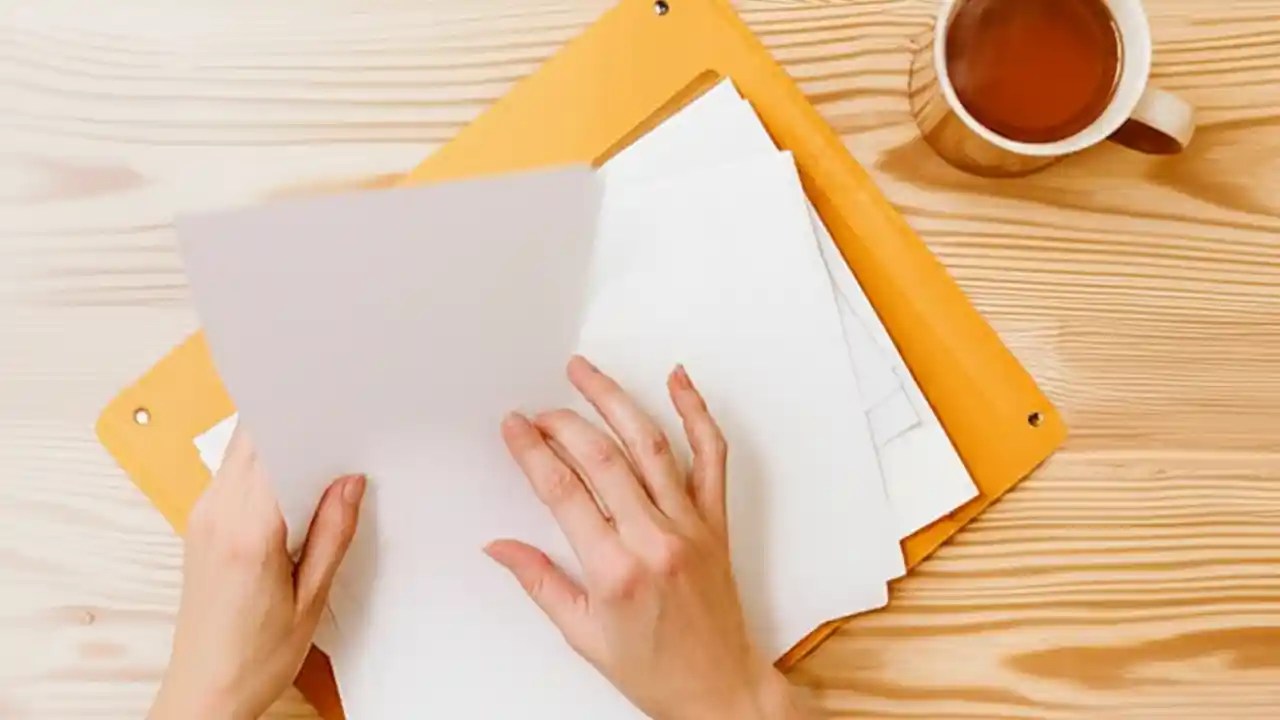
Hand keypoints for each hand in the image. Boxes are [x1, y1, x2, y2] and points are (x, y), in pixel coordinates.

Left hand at [150, 428, 365, 719]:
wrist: (204, 690)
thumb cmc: (254, 658)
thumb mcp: (311, 599)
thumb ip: (332, 533)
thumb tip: (350, 481)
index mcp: (246, 533)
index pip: (275, 449)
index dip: (310, 428)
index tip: (343, 427)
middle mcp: (215, 516)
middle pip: (254, 439)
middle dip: (297, 428)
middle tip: (339, 441)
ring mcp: (201, 517)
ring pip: (241, 452)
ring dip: (279, 448)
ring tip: (320, 470)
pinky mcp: (199, 524)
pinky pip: (232, 476)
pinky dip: (264, 470)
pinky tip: (292, 493)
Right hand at [487, 357, 811, 719]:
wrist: (719, 689)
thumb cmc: (656, 670)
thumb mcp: (583, 635)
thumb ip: (540, 582)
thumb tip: (499, 547)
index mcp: (616, 571)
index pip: (563, 491)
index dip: (532, 451)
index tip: (515, 428)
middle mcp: (656, 539)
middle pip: (601, 457)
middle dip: (563, 422)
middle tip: (538, 410)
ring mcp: (690, 524)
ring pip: (650, 443)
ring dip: (614, 399)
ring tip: (585, 372)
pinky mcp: (716, 520)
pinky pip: (711, 455)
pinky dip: (696, 413)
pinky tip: (678, 381)